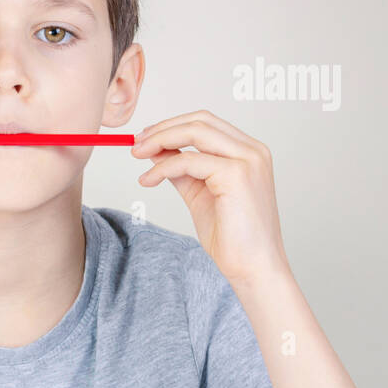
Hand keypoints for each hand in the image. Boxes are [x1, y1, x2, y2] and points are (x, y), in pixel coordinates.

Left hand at [130, 110, 290, 286]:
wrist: (252, 267)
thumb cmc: (232, 236)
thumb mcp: (199, 193)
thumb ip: (181, 170)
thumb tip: (155, 150)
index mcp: (248, 152)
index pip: (206, 122)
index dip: (172, 125)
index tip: (145, 138)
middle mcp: (252, 151)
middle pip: (200, 120)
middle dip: (163, 128)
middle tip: (135, 143)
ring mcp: (247, 160)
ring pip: (194, 132)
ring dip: (159, 140)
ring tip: (137, 155)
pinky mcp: (236, 175)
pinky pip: (188, 160)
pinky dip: (162, 167)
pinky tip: (148, 180)